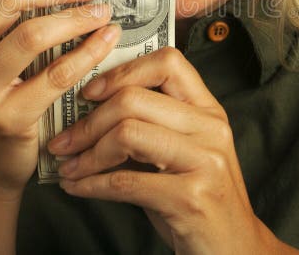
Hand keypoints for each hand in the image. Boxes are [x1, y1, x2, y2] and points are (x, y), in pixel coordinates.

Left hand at [47, 47, 277, 253]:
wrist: (235, 249)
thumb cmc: (197, 198)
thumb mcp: (181, 153)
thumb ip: (148, 126)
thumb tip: (87, 110)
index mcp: (208, 110)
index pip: (167, 63)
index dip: (122, 72)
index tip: (90, 92)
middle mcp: (210, 129)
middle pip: (133, 99)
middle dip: (87, 121)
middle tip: (63, 141)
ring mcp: (205, 162)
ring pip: (127, 133)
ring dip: (86, 154)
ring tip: (68, 166)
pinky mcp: (191, 198)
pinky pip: (125, 182)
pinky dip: (91, 184)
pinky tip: (77, 187)